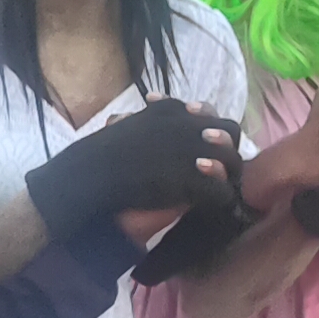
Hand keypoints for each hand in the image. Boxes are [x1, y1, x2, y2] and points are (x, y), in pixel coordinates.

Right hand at [26, 98, 241, 232]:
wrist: (86, 179)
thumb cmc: (96, 157)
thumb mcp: (118, 127)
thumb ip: (134, 122)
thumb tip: (123, 120)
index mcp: (168, 111)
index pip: (210, 112)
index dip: (211, 129)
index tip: (204, 144)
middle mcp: (186, 125)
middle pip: (229, 132)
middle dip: (228, 150)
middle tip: (216, 170)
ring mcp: (192, 151)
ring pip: (232, 160)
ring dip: (227, 175)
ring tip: (214, 189)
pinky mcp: (191, 181)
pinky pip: (221, 192)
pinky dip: (220, 200)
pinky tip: (209, 206)